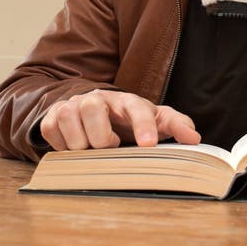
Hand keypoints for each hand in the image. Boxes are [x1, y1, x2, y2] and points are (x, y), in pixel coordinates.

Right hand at [40, 89, 200, 151]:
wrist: (91, 110)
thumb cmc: (127, 120)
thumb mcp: (152, 120)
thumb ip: (174, 125)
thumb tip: (194, 138)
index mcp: (127, 101)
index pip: (137, 108)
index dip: (143, 125)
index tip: (149, 145)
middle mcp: (98, 98)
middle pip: (93, 110)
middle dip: (101, 137)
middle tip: (110, 145)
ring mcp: (73, 106)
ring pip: (70, 123)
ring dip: (82, 144)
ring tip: (93, 147)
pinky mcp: (52, 117)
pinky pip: (52, 133)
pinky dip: (63, 146)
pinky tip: (75, 146)